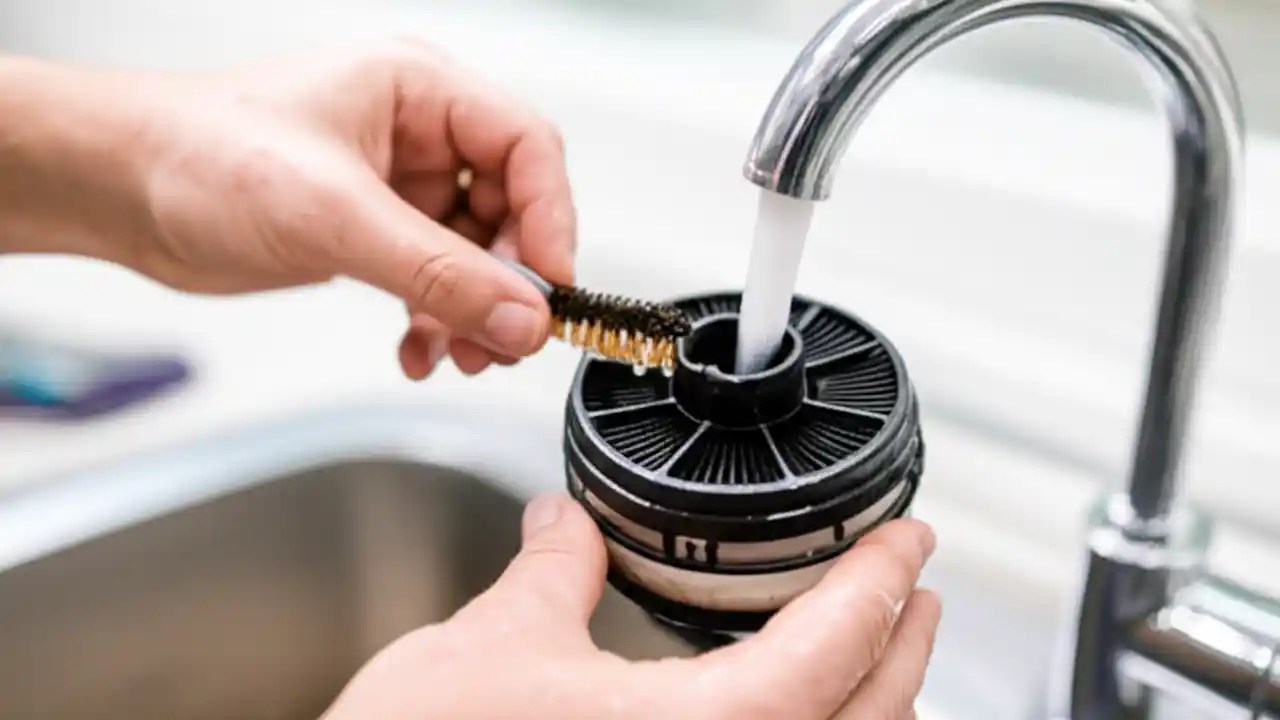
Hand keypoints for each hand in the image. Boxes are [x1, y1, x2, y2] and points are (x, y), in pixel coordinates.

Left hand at [0, 43, 574, 377]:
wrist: (119, 190)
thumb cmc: (199, 155)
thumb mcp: (336, 216)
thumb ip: (439, 274)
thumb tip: (522, 315)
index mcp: (419, 91)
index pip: (526, 148)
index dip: (551, 220)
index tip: (552, 288)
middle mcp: (415, 132)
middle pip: (508, 208)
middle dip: (507, 281)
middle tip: (503, 337)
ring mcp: (395, 184)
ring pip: (474, 254)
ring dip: (473, 311)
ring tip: (459, 353)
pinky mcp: (372, 230)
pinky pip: (433, 280)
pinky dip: (435, 320)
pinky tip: (417, 349)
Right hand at [321, 495, 940, 719]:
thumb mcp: (490, 646)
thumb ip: (552, 570)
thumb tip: (566, 522)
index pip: (840, 644)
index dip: (884, 579)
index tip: (911, 540)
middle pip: (873, 719)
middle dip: (904, 645)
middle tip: (912, 588)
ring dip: (871, 707)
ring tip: (868, 652)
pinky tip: (784, 716)